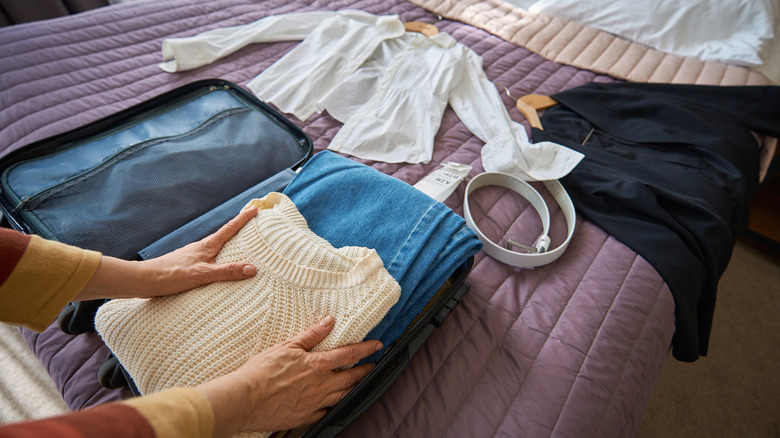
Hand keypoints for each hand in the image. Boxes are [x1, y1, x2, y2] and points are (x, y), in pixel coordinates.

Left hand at [75, 206, 258, 300]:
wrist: (143, 281)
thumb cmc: (171, 276)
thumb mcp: (202, 275)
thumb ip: (227, 272)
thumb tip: (252, 268)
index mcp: (206, 247)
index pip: (229, 229)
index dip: (243, 219)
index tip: (255, 208)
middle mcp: (201, 248)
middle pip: (224, 235)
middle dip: (239, 229)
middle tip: (253, 224)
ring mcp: (193, 256)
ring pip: (216, 247)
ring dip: (229, 244)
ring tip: (241, 246)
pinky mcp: (187, 266)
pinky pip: (209, 258)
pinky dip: (219, 258)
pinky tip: (218, 267)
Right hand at [194, 316, 381, 437]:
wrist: (245, 399)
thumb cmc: (262, 372)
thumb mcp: (287, 346)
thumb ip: (311, 335)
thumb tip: (329, 321)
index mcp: (317, 366)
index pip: (349, 355)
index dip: (366, 349)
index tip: (377, 346)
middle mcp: (321, 385)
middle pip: (351, 378)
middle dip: (365, 371)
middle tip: (373, 366)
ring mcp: (315, 403)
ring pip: (342, 396)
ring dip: (353, 388)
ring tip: (359, 383)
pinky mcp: (305, 417)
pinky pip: (325, 412)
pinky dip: (333, 406)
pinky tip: (333, 403)